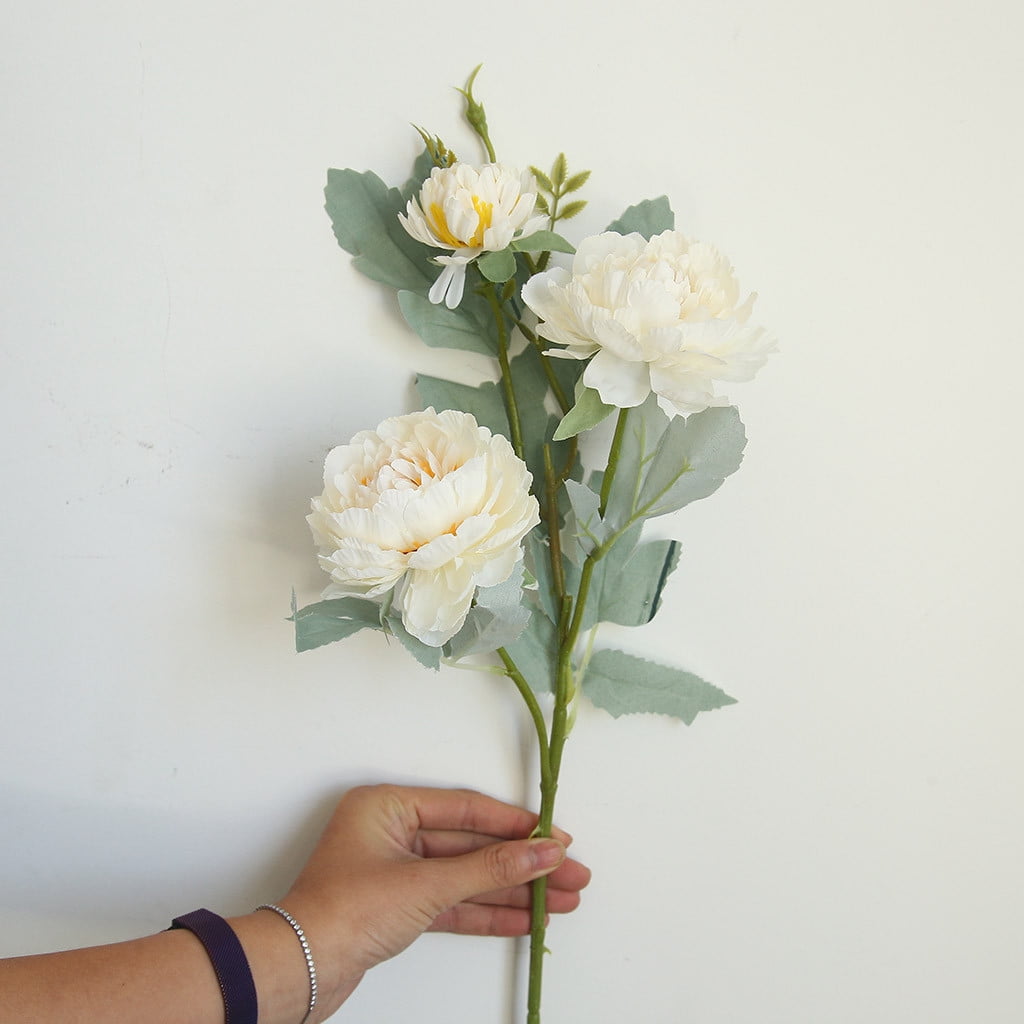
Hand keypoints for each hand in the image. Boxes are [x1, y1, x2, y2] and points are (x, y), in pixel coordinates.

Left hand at [278, 785, 590, 1016]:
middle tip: (571, 872)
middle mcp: (391, 832)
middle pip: (471, 845)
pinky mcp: (397, 909)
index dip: (516, 825)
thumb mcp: (426, 885)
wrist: (298, 971)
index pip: (466, 809)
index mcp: (388, 806)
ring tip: (562, 900)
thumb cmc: (345, 913)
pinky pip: (452, 903)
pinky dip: (487, 911)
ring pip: (465, 877)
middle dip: (522, 863)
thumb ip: (489, 868)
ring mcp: (394, 871)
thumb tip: (542, 853)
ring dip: (513, 890)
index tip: (556, 837)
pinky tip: (526, 917)